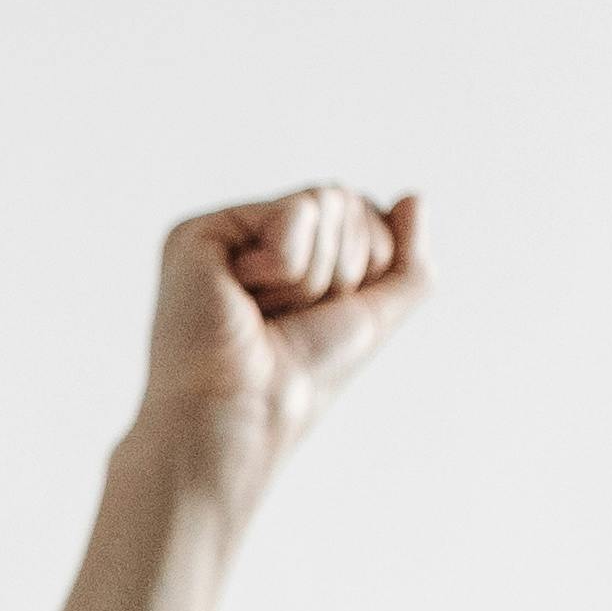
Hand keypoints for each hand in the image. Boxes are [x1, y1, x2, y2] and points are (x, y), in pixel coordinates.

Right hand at [136, 184, 424, 489]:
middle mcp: (252, 231)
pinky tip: (241, 300)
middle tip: (286, 319)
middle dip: (341, 270)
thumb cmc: (299, 377)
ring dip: (315, 277)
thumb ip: (406, 258)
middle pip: (346, 202)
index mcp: (287, 246)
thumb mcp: (375, 314)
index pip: (362, 211)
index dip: (366, 266)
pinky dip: (289, 269)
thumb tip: (413, 198)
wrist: (249, 412)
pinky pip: (296, 214)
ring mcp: (223, 230)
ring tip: (262, 316)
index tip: (316, 315)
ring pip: (325, 203)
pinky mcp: (198, 233)